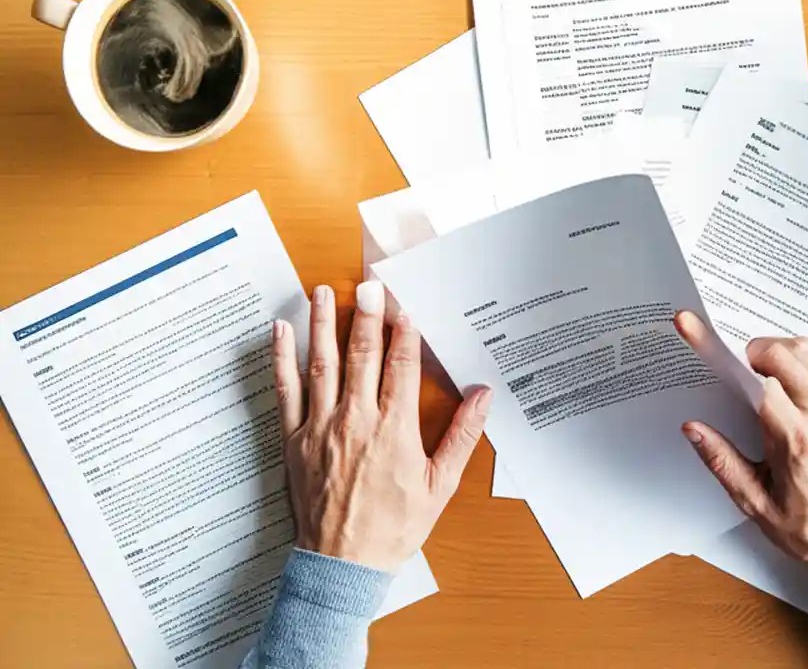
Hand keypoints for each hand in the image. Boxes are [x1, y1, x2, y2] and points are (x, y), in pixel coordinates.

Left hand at [271, 281, 491, 570]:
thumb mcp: (440, 485)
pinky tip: (282, 331)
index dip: (404, 334)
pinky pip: (285, 391)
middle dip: (366, 316)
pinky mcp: (294, 440)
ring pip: (322, 364)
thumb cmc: (394, 528)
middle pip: (362, 356)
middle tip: (368, 285)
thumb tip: (483, 396)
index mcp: (394, 430)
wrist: (342, 563)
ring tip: (323, 292)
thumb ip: (462, 435)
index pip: (400, 367)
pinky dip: (282, 359)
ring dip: (323, 324)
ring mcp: (320, 428)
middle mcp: (355, 421)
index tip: (406, 308)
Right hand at [675, 311, 807, 608]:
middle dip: (758, 352)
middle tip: (745, 368)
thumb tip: (693, 428)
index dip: (731, 355)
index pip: (760, 380)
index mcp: (797, 441)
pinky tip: (803, 380)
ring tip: (772, 375)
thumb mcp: (757, 504)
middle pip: (786, 355)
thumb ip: (722, 462)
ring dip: (786, 353)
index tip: (705, 334)